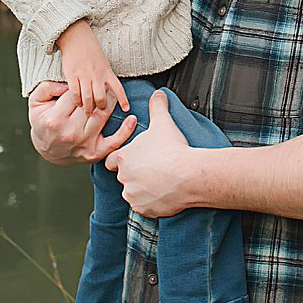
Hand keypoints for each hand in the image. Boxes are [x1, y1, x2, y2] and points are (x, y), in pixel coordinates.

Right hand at [27, 79, 137, 165]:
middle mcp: (70, 132)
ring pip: (102, 117)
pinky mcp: (94, 153)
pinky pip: (114, 142)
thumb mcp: (36, 102)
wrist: (48, 150)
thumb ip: (47, 87)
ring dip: (111, 102)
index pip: (74, 95)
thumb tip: (66, 84)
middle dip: (99, 91)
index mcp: (55, 119)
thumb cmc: (43, 122)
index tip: (85, 81)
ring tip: (111, 93)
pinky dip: (125, 131)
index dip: (81, 86)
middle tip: (103, 83)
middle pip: (91, 105)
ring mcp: (84, 144)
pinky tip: (131, 118)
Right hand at [57, 19, 126, 131]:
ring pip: (88, 98)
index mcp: (107, 71)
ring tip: (87, 112)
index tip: (127, 109)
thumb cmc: (90, 49)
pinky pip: (75, 92)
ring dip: (88, 108)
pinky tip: (77, 103)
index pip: (118, 88)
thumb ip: (105, 74)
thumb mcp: (102, 61)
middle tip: (98, 113)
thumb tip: (108, 88)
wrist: (76, 36)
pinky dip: (76, 100)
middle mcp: (97, 74)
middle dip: (100, 108)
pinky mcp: (72, 75)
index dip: (123, 99)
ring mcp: (84, 75)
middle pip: (102, 98)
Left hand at [106, 89, 202, 217]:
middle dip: (135, 173)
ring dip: (143, 188)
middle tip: (153, 168)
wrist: (189, 175)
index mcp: (124, 157)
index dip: (123, 158)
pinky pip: (144, 206)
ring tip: (160, 181)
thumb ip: (157, 106)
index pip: (112, 160)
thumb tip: (158, 94)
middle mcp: (124, 178)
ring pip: (133, 192)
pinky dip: (152, 202)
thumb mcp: (164, 122)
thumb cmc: (174, 150)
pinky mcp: (144, 209)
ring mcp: (133, 195)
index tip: (135, 158)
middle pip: (124, 176)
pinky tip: (164, 192)